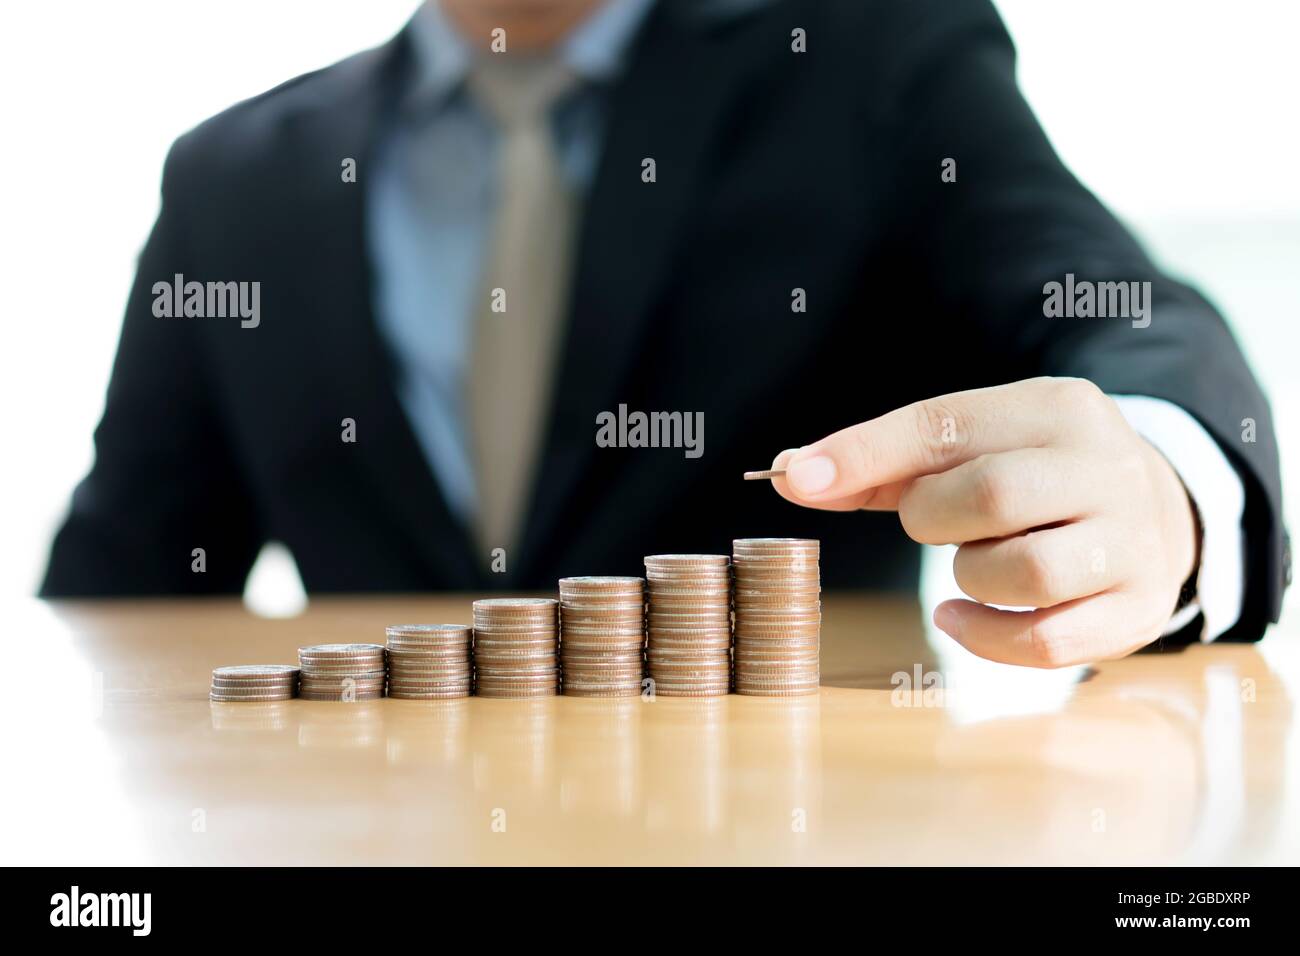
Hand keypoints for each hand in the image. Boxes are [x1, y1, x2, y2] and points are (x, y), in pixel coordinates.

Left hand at [770, 377, 1198, 666]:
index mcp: (1057, 407)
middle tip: (931, 523)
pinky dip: (987, 637)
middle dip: (933, 519)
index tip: (798, 478)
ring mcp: (1133, 540)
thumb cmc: (1029, 474)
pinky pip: (1049, 642)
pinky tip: (960, 615)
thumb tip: (790, 474)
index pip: (945, 424)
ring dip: (970, 575)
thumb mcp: (971, 447)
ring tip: (972, 561)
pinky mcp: (1140, 608)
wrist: (1152, 509)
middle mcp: (1107, 466)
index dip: (864, 454)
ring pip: (1025, 572)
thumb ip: (880, 463)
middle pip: (992, 496)